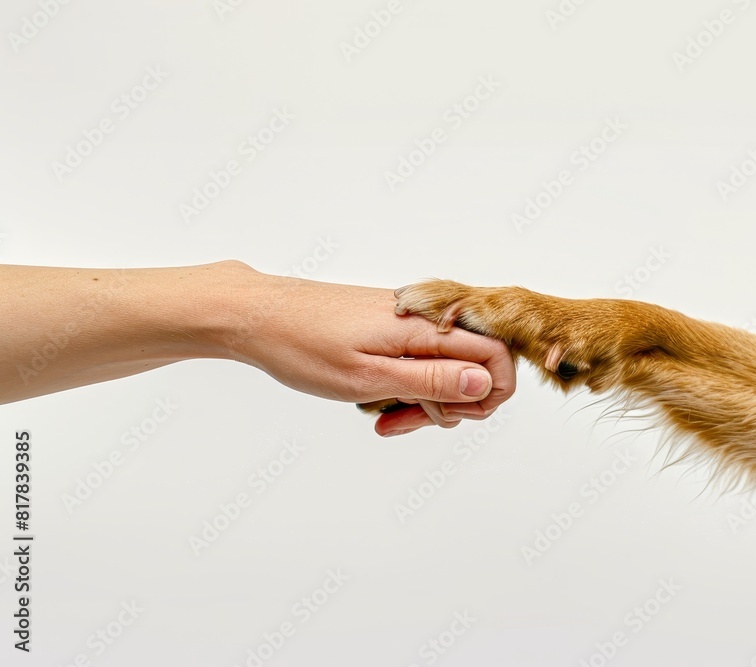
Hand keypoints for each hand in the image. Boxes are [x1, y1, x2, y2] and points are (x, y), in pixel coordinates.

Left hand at [228, 271, 515, 435]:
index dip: (488, 394)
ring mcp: (406, 321)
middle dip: (450, 404)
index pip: (497, 354)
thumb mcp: (370, 377)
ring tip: (383, 419)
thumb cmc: (303, 345)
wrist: (255, 315)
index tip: (451, 416)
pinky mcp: (388, 326)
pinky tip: (375, 403)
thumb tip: (486, 383)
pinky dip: (404, 386)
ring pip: (443, 367)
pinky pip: (416, 360)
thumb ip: (432, 380)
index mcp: (426, 328)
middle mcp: (424, 318)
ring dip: (423, 399)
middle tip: (404, 424)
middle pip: (474, 365)